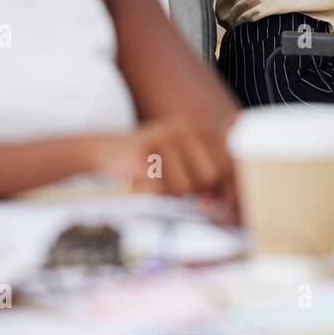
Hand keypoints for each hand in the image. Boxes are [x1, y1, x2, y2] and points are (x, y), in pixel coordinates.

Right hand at [89, 118, 237, 222]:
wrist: (102, 151)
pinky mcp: (142, 156)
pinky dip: (153, 194)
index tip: (228, 207)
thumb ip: (208, 174)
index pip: (228, 159)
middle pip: (211, 175)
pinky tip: (143, 182)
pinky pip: (161, 190)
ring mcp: (162, 139)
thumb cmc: (151, 161)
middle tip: (186, 195)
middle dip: (200, 192)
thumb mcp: (183, 160)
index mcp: (197, 126)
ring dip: (172, 193)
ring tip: (159, 181)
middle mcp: (183, 128)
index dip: (231, 187)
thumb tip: (230, 203)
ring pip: (185, 187)